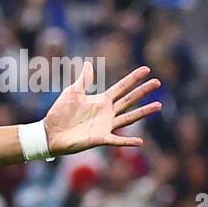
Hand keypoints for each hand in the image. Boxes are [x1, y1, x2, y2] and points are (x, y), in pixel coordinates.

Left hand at [43, 62, 160, 155]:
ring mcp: (105, 126)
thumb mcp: (72, 93)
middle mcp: (107, 112)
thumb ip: (83, 80)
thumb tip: (89, 64)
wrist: (49, 132)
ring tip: (158, 105)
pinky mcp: (100, 138)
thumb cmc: (60, 113)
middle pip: (129, 100)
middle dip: (143, 91)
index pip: (121, 87)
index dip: (133, 78)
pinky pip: (117, 141)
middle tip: (158, 82)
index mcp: (101, 100)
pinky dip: (128, 142)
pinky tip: (140, 142)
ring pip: (129, 118)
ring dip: (143, 112)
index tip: (147, 69)